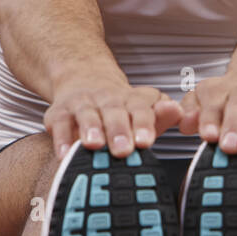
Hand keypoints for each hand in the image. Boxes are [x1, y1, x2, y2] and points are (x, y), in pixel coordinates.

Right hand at [44, 66, 183, 159]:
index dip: (143, 124)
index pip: (141, 109)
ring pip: (87, 114)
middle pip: (114, 111)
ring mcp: (82, 104)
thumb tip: (178, 111)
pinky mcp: (58, 113)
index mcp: (132, 99)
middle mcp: (107, 99)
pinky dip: (61, 139)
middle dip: (119, 130)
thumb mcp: (143, 111)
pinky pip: (58, 124)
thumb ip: (161, 115)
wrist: (84, 81)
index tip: (146, 142)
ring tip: (95, 145)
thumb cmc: (121, 109)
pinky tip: (65, 154)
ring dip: (90, 129)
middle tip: (123, 150)